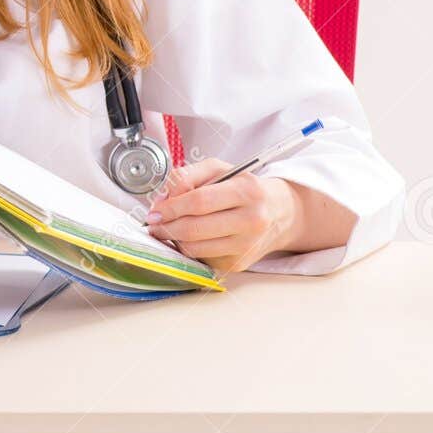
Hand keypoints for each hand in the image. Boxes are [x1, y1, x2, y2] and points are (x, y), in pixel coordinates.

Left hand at [144, 159, 297, 272]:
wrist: (279, 213)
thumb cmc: (243, 188)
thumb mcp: (218, 168)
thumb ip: (186, 176)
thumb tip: (163, 199)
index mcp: (247, 191)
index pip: (199, 201)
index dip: (171, 207)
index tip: (155, 210)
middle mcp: (251, 221)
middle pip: (195, 228)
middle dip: (166, 226)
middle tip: (153, 223)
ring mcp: (246, 246)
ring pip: (196, 248)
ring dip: (173, 239)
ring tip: (167, 228)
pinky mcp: (239, 263)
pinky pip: (203, 258)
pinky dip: (189, 248)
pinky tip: (188, 237)